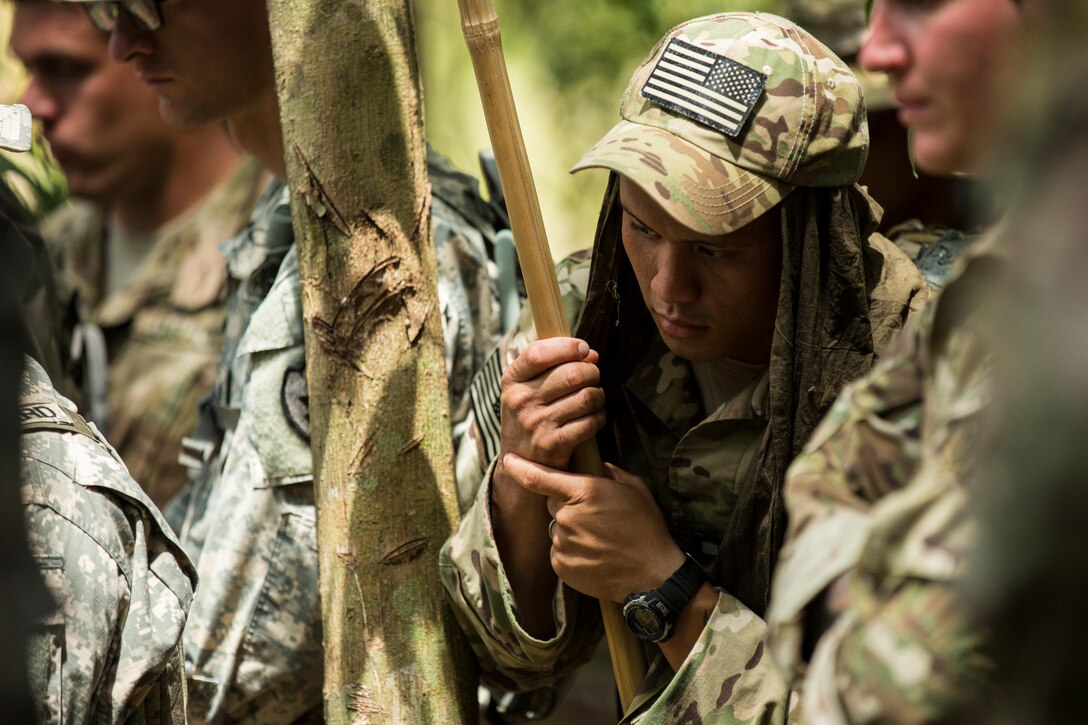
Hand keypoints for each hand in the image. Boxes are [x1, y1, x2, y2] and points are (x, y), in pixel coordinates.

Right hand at [498, 337, 605, 470]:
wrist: (519, 465)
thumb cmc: (529, 417)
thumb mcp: (525, 389)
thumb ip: (551, 366)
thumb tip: (590, 354)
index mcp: (512, 381)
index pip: (538, 353)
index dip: (567, 346)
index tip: (583, 349)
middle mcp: (521, 401)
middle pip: (572, 373)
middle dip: (592, 372)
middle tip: (593, 378)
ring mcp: (536, 423)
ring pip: (586, 396)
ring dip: (598, 395)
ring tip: (594, 399)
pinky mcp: (553, 444)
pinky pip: (590, 421)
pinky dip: (599, 417)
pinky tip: (594, 417)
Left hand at [503, 453, 684, 603]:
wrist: (654, 574)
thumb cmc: (646, 528)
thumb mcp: (633, 488)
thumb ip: (607, 472)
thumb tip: (593, 466)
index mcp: (585, 492)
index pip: (538, 477)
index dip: (519, 466)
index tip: (507, 459)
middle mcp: (568, 518)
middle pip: (552, 504)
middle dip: (567, 506)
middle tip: (595, 517)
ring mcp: (563, 544)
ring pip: (557, 529)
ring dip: (571, 531)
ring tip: (599, 540)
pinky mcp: (561, 567)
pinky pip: (558, 551)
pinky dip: (571, 552)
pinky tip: (594, 555)